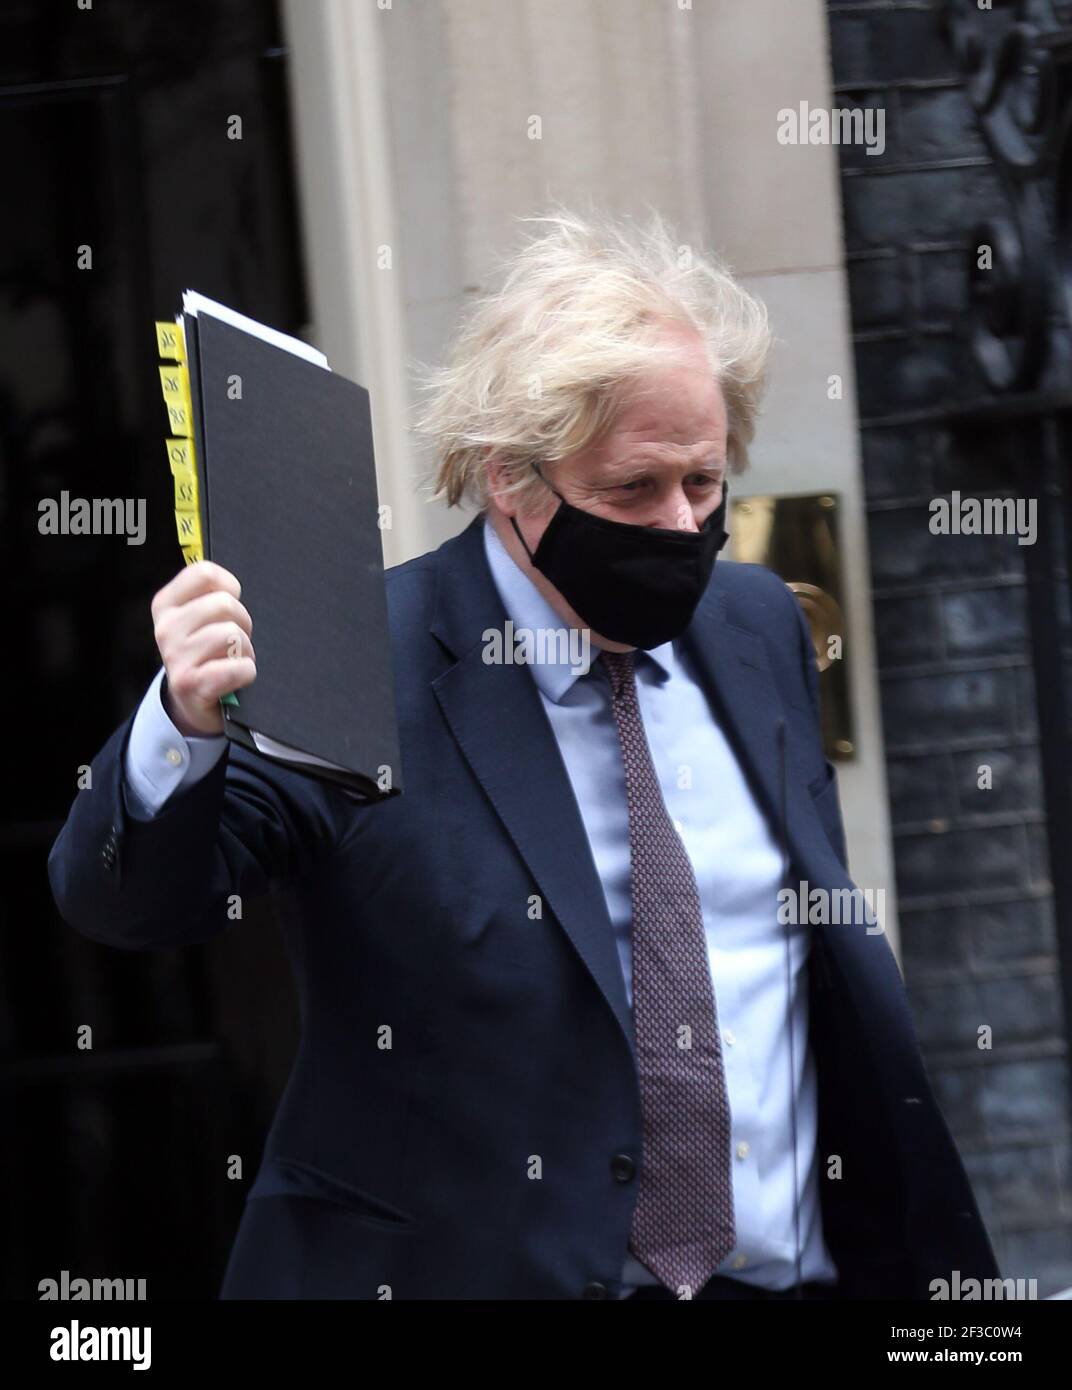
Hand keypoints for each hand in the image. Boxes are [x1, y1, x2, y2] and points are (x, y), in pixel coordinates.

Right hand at [150, 561, 256, 735]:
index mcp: (166, 605)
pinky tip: (236, 678)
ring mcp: (175, 656)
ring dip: (245, 651)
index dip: (229, 588)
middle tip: (234, 643)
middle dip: (242, 623)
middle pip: (225, 603)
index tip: (229, 607)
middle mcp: (166, 628)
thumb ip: (211, 596)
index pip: (205, 573)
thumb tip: (234, 588)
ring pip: (232, 634)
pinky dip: (246, 673)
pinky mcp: (190, 684)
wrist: (192, 704)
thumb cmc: (206, 655)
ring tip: (233, 661)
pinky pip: (237, 668)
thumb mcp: (199, 620)